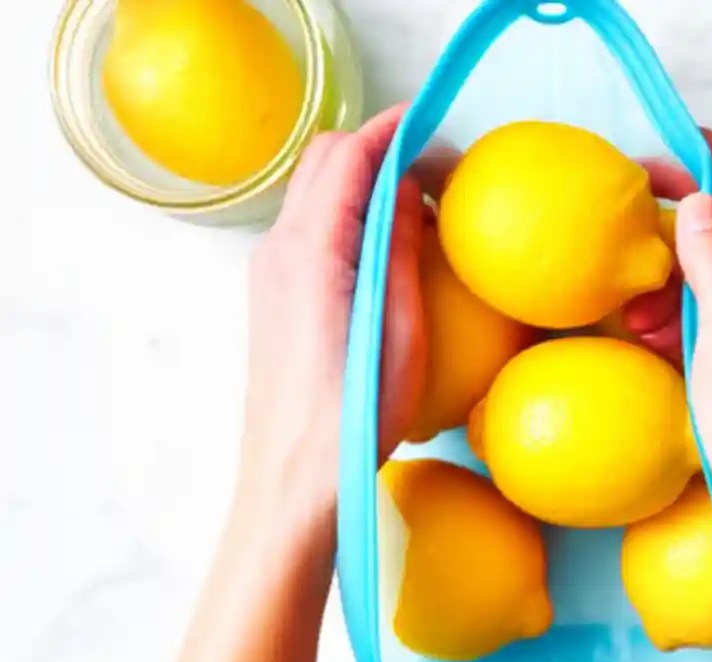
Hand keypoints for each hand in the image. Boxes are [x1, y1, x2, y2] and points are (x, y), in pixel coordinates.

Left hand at [240, 104, 433, 521]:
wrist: (293, 485)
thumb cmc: (355, 418)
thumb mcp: (400, 331)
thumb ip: (400, 250)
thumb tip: (406, 190)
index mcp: (311, 252)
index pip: (348, 157)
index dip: (393, 129)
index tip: (437, 121)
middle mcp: (278, 250)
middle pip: (321, 160)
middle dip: (376, 146)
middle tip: (436, 166)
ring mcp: (269, 273)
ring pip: (313, 191)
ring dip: (361, 180)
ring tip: (421, 204)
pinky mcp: (274, 297)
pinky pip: (310, 227)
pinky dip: (347, 214)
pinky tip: (389, 247)